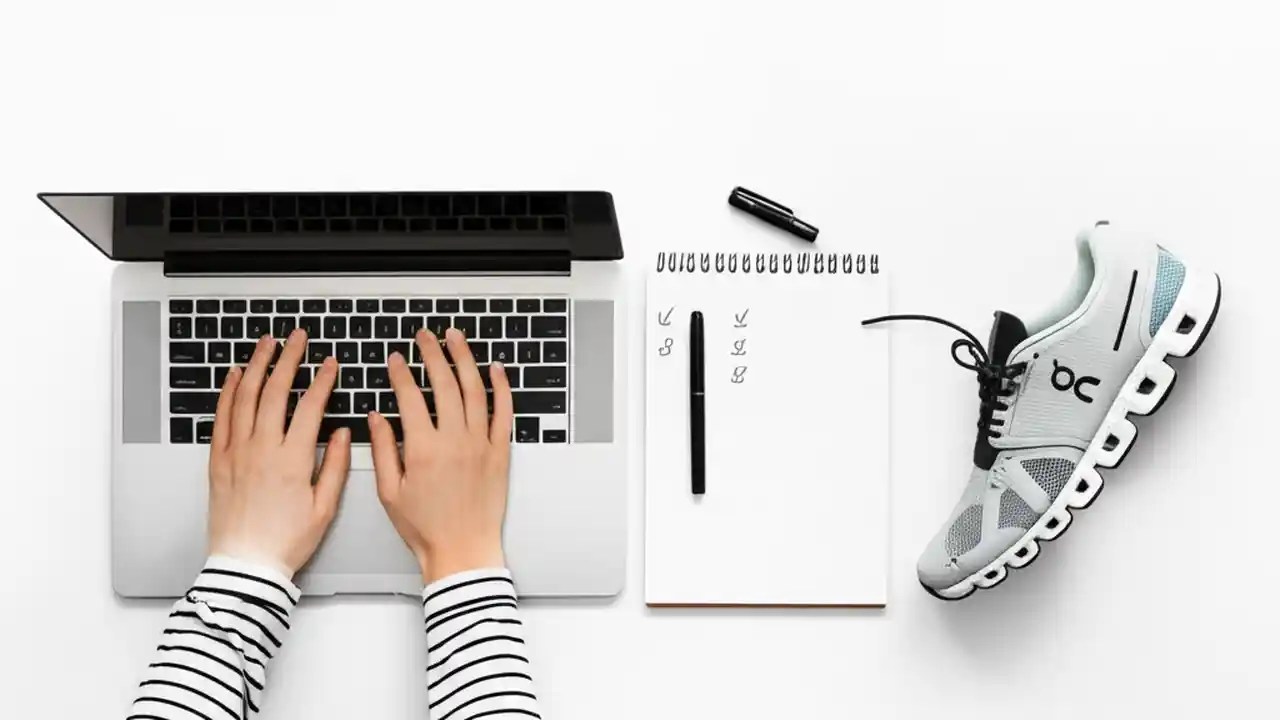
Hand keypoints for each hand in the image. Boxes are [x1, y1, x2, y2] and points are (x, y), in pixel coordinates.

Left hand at [207, 331, 351, 577]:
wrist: (246, 564)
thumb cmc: (286, 541)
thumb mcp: (324, 507)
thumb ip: (334, 465)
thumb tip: (341, 432)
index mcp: (292, 460)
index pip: (310, 406)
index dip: (322, 380)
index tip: (330, 364)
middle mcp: (261, 449)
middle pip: (274, 391)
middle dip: (288, 358)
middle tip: (297, 338)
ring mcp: (236, 452)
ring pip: (244, 396)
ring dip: (256, 365)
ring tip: (266, 344)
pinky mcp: (217, 461)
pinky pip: (221, 417)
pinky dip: (227, 392)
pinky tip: (234, 375)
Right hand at [370, 327, 514, 584]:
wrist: (463, 551)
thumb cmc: (425, 528)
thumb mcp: (390, 492)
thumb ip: (384, 449)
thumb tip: (377, 417)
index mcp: (424, 449)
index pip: (410, 397)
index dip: (400, 373)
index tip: (395, 359)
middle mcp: (455, 441)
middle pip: (444, 384)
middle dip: (432, 354)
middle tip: (425, 336)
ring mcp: (481, 444)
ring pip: (475, 390)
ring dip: (464, 359)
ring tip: (455, 339)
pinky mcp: (500, 453)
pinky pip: (504, 412)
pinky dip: (501, 387)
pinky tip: (495, 369)